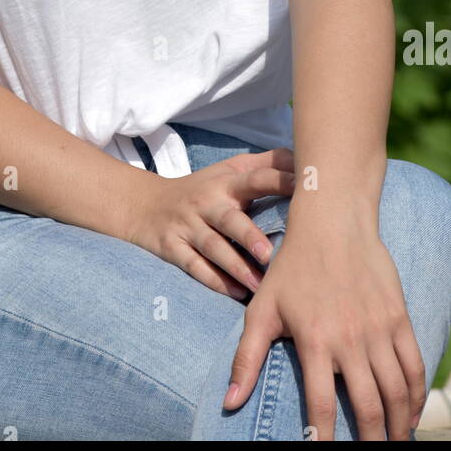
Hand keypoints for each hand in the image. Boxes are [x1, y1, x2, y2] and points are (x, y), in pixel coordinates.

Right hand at [125, 148, 296, 298]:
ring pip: (212, 248)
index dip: (279, 181)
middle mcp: (206, 203)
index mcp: (226, 183)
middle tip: (271, 255)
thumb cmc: (204, 189)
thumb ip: (266, 164)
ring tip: (259, 285)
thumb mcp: (230, 170)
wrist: (147, 205)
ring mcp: (188, 226)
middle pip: (229, 220)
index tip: (303, 190)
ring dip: (236, 267)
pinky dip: (215, 281)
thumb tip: (303, 157)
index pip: (255, 179)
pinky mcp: (173, 248)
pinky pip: (194, 267)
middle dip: (249, 236)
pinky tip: (237, 293)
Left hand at [222, 215, 426, 439]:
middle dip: (372, 441)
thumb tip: (229, 403)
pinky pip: (415, 365)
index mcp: (315, 341)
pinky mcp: (400, 317)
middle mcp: (350, 339)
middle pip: (368, 407)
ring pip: (397, 391)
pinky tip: (411, 413)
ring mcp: (379, 328)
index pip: (321, 408)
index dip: (324, 441)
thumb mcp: (261, 310)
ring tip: (395, 445)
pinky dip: (417, 395)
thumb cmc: (291, 266)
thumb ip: (245, 359)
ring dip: (399, 426)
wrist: (332, 221)